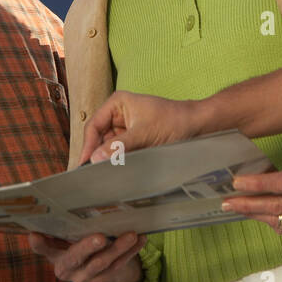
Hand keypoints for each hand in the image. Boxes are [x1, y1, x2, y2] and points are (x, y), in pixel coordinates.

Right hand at [27, 231, 145, 281]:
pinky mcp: (105, 279)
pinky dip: (131, 252)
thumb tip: (59, 194)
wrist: (92, 267)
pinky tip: (140, 240)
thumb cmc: (75, 242)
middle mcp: (68, 270)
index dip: (40, 244)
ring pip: (103, 264)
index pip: (45, 249)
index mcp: (55, 256)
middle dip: (88, 248)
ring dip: (118, 249)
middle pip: (77, 259)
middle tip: (100, 237)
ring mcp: (87, 277)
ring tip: (131, 235)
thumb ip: (61, 224)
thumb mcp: (65, 235)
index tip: (34, 235)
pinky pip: (119, 266)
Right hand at [79, 91, 200, 164]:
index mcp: (117, 104)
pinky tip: (115, 173)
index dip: (88, 146)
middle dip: (97, 155)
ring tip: (102, 177)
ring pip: (109, 147)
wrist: (197, 126)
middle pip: (99, 138)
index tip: (84, 165)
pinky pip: (120, 152)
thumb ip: (119, 146)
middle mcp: (118, 115)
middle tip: (91, 176)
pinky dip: (118, 162)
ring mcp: (126, 128)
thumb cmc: (173, 121)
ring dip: (107, 160)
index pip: (94, 126)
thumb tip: (95, 158)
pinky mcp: (134, 141)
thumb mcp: (144, 134)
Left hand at [226, 159, 281, 239]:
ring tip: (239, 208)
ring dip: (256, 215)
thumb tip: (254, 180)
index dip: (257, 184)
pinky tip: (263, 216)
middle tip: (227, 203)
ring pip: (279, 220)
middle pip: (276, 206)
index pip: (281, 184)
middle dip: (248, 205)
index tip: (237, 183)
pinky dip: (272, 223)